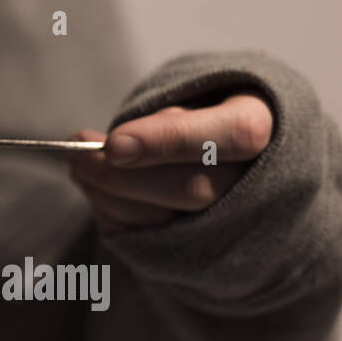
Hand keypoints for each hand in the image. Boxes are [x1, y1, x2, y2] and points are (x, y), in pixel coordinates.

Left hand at [67, 91, 273, 232]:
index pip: (236, 135)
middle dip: (123, 177)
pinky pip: (147, 236)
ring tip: (80, 162)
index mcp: (264, 123)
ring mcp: (236, 221)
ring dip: (108, 192)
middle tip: (77, 154)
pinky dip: (110, 210)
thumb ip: (162, 117)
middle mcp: (262, 180)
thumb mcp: (192, 92)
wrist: (230, 152)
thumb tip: (110, 148)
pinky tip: (96, 186)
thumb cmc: (202, 110)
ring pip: (167, 219)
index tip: (114, 145)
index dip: (170, 141)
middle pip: (194, 189)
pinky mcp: (203, 248)